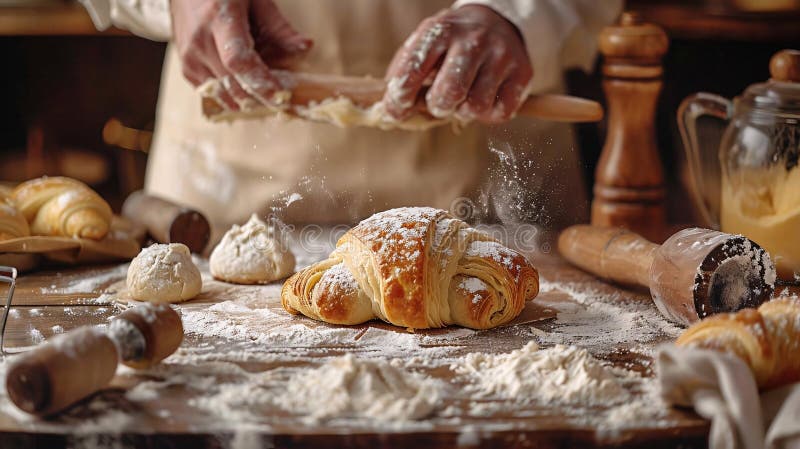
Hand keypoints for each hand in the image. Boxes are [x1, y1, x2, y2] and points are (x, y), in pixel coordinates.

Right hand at [171, 0, 311, 110]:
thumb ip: (278, 26)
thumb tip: (305, 46)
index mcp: (219, 18)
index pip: (239, 60)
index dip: (261, 82)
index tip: (281, 95)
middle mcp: (200, 40)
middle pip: (233, 82)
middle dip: (260, 96)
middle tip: (281, 100)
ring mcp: (190, 56)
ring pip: (223, 93)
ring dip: (246, 100)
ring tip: (265, 98)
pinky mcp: (186, 67)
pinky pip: (211, 92)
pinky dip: (230, 97)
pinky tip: (245, 93)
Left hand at [383, 5, 531, 123]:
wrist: (495, 22)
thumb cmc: (449, 46)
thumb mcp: (423, 47)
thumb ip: (403, 76)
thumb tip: (389, 114)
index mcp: (441, 31)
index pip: (414, 70)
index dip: (400, 98)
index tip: (396, 111)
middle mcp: (473, 40)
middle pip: (449, 93)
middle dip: (438, 107)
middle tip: (439, 104)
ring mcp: (501, 55)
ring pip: (475, 106)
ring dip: (463, 112)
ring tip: (463, 99)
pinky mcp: (521, 72)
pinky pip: (501, 111)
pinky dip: (487, 115)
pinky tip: (483, 100)